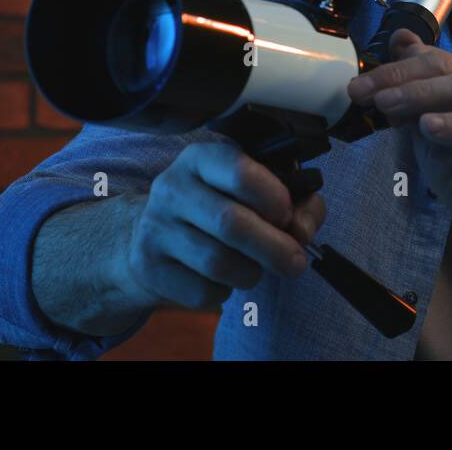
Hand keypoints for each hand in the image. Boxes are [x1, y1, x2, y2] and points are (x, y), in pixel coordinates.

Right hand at [118, 141, 326, 310]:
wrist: (150, 235)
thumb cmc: (217, 208)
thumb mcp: (252, 189)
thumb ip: (294, 203)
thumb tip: (300, 232)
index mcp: (200, 159)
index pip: (239, 171)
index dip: (273, 197)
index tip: (287, 214)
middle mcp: (172, 188)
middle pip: (230, 223)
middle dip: (274, 248)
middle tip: (295, 262)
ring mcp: (156, 229)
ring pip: (218, 263)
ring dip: (251, 273)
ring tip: (255, 268)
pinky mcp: (150, 268)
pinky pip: (202, 291)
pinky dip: (224, 292)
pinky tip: (223, 279)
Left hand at [347, 29, 451, 254]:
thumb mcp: (427, 133)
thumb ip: (411, 100)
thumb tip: (391, 57)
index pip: (428, 58)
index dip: (390, 67)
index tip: (356, 85)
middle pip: (443, 66)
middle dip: (397, 76)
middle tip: (361, 91)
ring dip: (421, 93)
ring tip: (387, 104)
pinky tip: (428, 127)